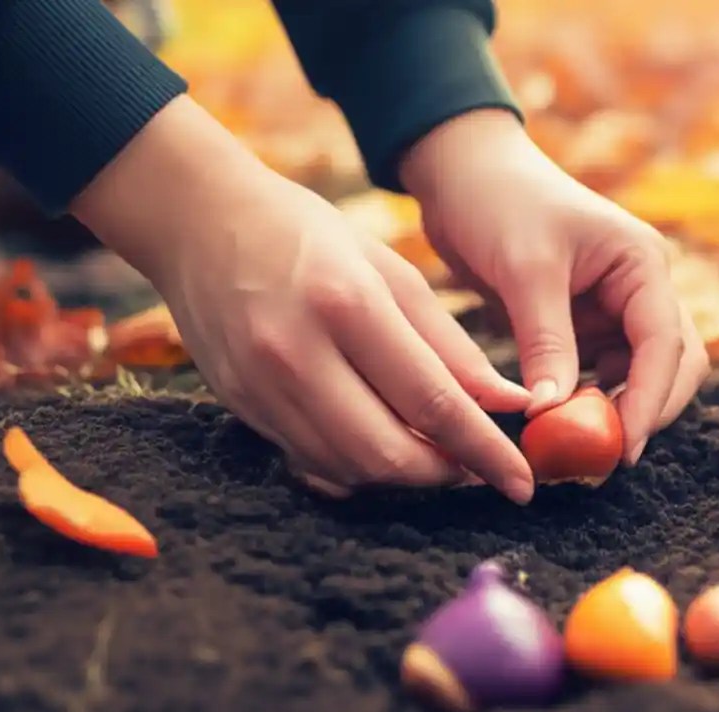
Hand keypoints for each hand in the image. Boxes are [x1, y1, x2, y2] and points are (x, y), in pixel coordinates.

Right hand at [71, 97, 535, 502]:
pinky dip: (359, 468)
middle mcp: (298, 355)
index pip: (433, 403)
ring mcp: (260, 388)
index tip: (523, 483)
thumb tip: (510, 404)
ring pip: (350, 470)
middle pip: (389, 455)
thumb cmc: (308, 235)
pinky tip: (385, 447)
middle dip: (446, 473)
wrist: (196, 221)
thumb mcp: (392, 270)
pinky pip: (312, 462)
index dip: (485, 451)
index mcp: (348, 306)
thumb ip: (452, 346)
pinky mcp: (239, 408)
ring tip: (438, 454)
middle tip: (480, 466)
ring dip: (404, 476)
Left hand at [400, 110, 710, 462]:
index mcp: (643, 263)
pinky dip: (589, 401)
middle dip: (647, 411)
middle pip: (672, 365)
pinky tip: (559, 422)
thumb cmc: (497, 201)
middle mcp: (641, 287)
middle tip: (605, 457)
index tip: (624, 446)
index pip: (665, 343)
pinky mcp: (584, 325)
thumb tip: (553, 413)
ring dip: (617, 410)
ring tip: (577, 444)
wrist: (462, 174)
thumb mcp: (526, 270)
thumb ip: (546, 342)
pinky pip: (602, 374)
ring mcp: (615, 308)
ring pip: (640, 376)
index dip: (651, 400)